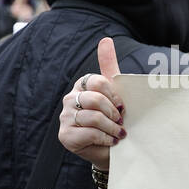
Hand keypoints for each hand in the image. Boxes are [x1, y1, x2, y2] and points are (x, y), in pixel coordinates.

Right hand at [59, 37, 124, 170]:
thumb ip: (110, 67)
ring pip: (93, 117)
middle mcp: (70, 100)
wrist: (115, 149)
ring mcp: (65, 118)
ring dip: (112, 127)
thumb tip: (106, 39)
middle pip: (95, 99)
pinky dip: (105, 138)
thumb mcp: (117, 93)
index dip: (114, 95)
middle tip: (121, 122)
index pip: (97, 81)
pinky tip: (110, 141)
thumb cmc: (117, 119)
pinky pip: (89, 132)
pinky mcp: (66, 136)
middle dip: (114, 113)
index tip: (122, 106)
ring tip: (118, 133)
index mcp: (82, 86)